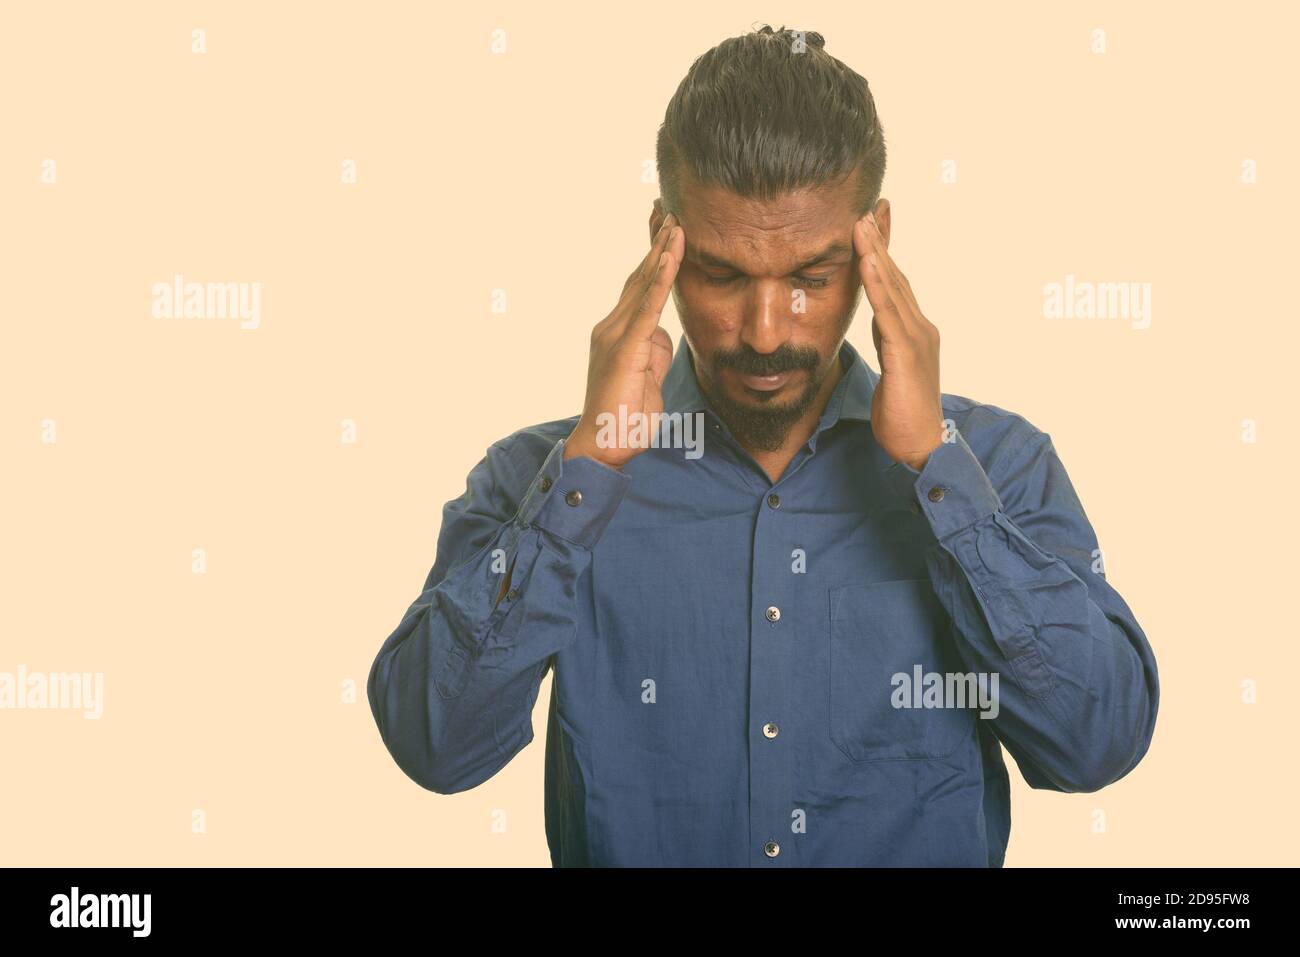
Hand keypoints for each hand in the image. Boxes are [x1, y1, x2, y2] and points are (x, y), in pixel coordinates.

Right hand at [564, 213, 683, 468]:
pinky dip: (661, 278)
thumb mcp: (649, 375)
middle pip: (639, 275)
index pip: (640, 285)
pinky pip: (647, 306)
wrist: (603, 445)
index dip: (655, 255)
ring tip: (677, 221)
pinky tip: (672, 255)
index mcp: (619, 333)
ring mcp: (615, 335)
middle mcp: (611, 326)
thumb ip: (655, 349)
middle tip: (671, 208)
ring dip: (662, 250)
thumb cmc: (625, 417)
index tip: (668, 227)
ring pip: (643, 283)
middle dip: (657, 241)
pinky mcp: (624, 348)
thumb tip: (664, 331)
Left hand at [853, 211, 943, 470]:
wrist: (921, 448)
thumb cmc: (902, 415)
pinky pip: (890, 315)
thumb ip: (887, 340)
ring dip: (877, 253)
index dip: (883, 252)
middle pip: (896, 277)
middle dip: (880, 242)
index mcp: (913, 331)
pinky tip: (868, 263)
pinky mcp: (908, 356)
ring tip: (862, 223)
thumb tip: (878, 318)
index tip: (871, 221)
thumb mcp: (891, 368)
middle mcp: (920, 328)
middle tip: (867, 207)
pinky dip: (878, 286)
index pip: (896, 283)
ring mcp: (917, 340)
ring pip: (894, 288)